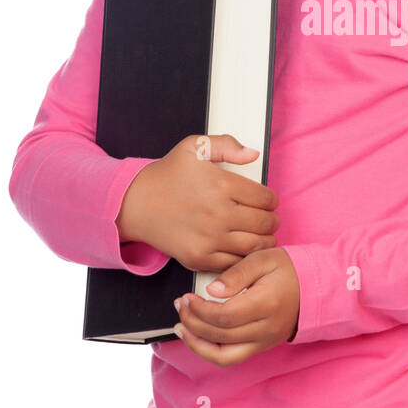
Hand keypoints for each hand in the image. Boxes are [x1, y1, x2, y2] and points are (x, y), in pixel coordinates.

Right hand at [115, 133, 279, 272]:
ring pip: (255, 246)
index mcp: (221, 185)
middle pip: (265, 223)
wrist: (136, 204)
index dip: (272, 200)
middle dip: (272, 220)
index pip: (266, 198)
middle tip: (269, 218)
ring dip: (264, 240)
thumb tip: (253, 155)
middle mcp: (218, 213)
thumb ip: (227, 145)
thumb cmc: (167, 175)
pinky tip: (243, 248)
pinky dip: (244, 258)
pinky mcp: (199, 257)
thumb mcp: (194, 147)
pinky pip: (235, 263)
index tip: (268, 201)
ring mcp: (209, 238)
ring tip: (261, 234)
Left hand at [172, 248, 300, 365]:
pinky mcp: (261, 347)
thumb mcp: (262, 259)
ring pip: (223, 356)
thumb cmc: (286, 269)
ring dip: (197, 344)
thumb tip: (211, 291)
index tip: (187, 297)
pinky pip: (231, 358)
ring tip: (182, 328)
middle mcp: (266, 329)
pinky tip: (196, 338)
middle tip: (180, 305)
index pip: (225, 316)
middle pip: (220, 336)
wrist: (313, 287)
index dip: (200, 310)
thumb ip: (236, 274)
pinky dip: (209, 351)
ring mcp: (264, 342)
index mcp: (266, 304)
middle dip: (193, 322)